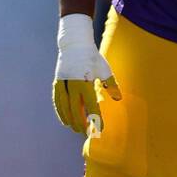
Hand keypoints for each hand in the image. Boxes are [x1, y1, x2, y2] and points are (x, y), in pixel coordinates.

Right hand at [52, 13, 120, 133]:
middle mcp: (73, 85)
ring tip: (76, 129)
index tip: (99, 128)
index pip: (91, 106)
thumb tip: (119, 99)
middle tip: (86, 133)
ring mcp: (63, 84)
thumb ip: (112, 85)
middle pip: (76, 110)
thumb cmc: (92, 57)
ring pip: (65, 107)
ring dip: (70, 120)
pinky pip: (57, 101)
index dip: (95, 119)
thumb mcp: (104, 69)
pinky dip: (60, 112)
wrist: (74, 44)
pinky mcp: (57, 82)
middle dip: (81, 123)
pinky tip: (65, 120)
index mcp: (86, 82)